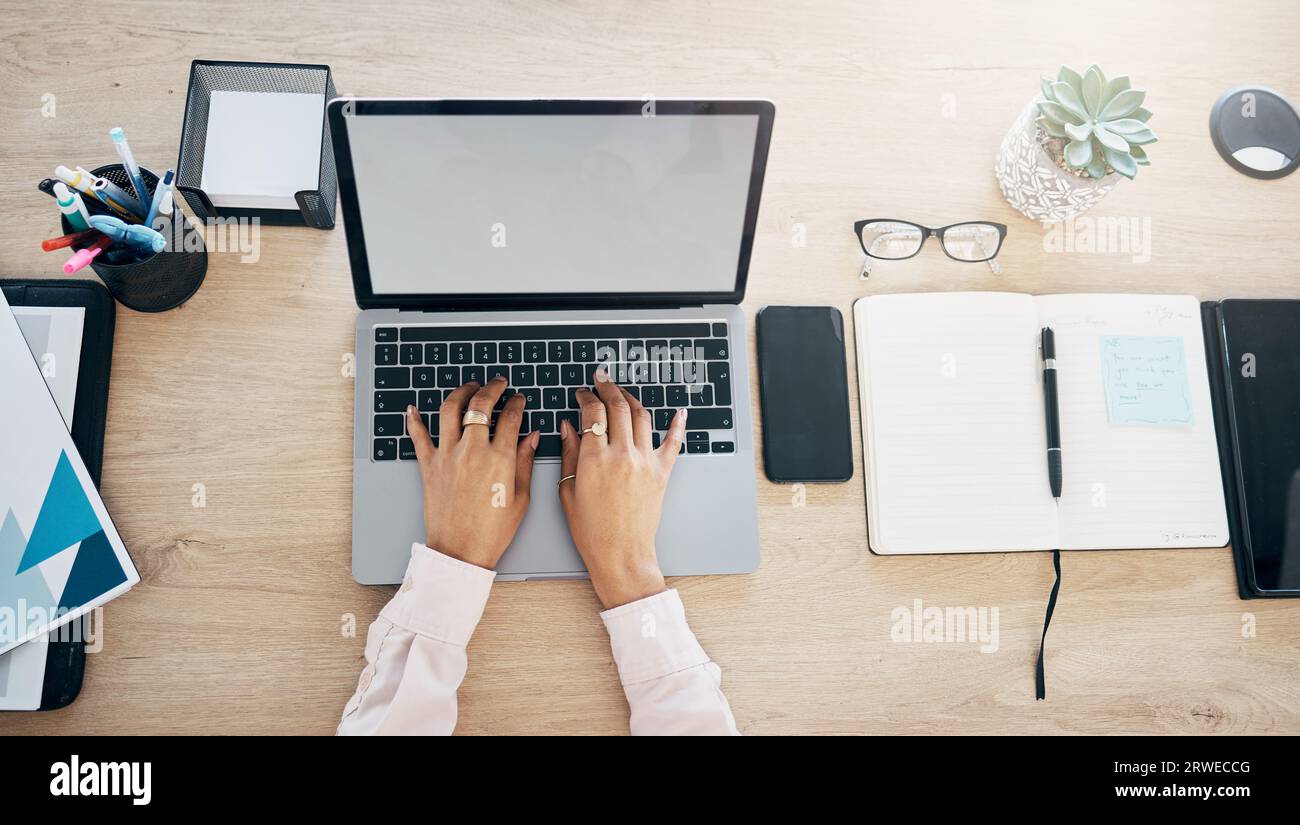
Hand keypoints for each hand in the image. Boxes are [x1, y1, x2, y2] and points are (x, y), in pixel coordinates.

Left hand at [406, 377, 537, 569]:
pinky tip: (413, 408)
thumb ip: (525, 462)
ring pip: (451, 410)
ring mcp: (448, 456)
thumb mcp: (521, 497)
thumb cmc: (492, 531)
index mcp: (500, 459)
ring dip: (460, 392)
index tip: (519, 400)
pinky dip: (414, 420)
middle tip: (498, 383)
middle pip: (481, 405)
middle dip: (493, 388)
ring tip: (468, 387)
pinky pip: (418, 436)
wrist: (460, 552)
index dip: (517, 404)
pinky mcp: (429, 466)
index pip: (510, 417)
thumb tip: (532, 436)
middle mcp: (473, 451)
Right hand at [558, 368, 687, 608]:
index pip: (592, 412)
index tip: (583, 392)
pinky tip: (679, 412)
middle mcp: (622, 455)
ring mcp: (645, 462)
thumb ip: (569, 454)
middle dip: (608, 388)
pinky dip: (677, 424)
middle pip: (618, 407)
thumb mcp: (568, 491)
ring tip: (623, 392)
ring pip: (642, 417)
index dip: (587, 397)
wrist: (621, 554)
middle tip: (601, 379)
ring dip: (631, 399)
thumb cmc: (591, 530)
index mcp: (595, 459)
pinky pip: (673, 442)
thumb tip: (568, 426)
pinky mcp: (661, 473)